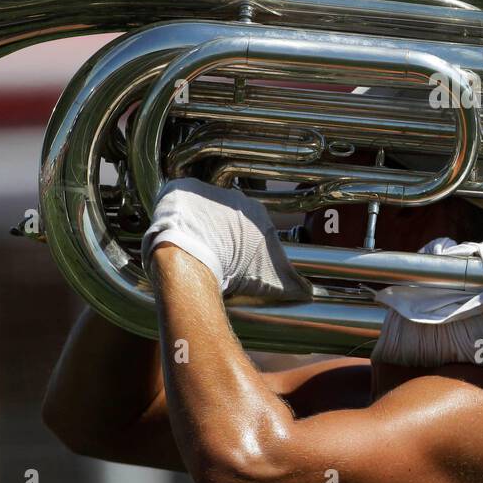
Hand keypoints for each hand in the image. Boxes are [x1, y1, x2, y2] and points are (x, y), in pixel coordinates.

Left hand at [141, 178, 311, 301]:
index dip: (238, 242)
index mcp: (258, 214)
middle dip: (218, 233)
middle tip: (211, 256)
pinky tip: (172, 233)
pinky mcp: (180, 189)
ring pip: (199, 206)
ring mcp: (207, 191)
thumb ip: (294, 284)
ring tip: (189, 247)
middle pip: (223, 214)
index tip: (232, 258)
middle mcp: (235, 196)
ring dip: (195, 223)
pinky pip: (176, 199)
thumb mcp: (271, 281)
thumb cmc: (232, 273)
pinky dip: (174, 215)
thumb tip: (310, 293)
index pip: (247, 225)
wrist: (194, 263)